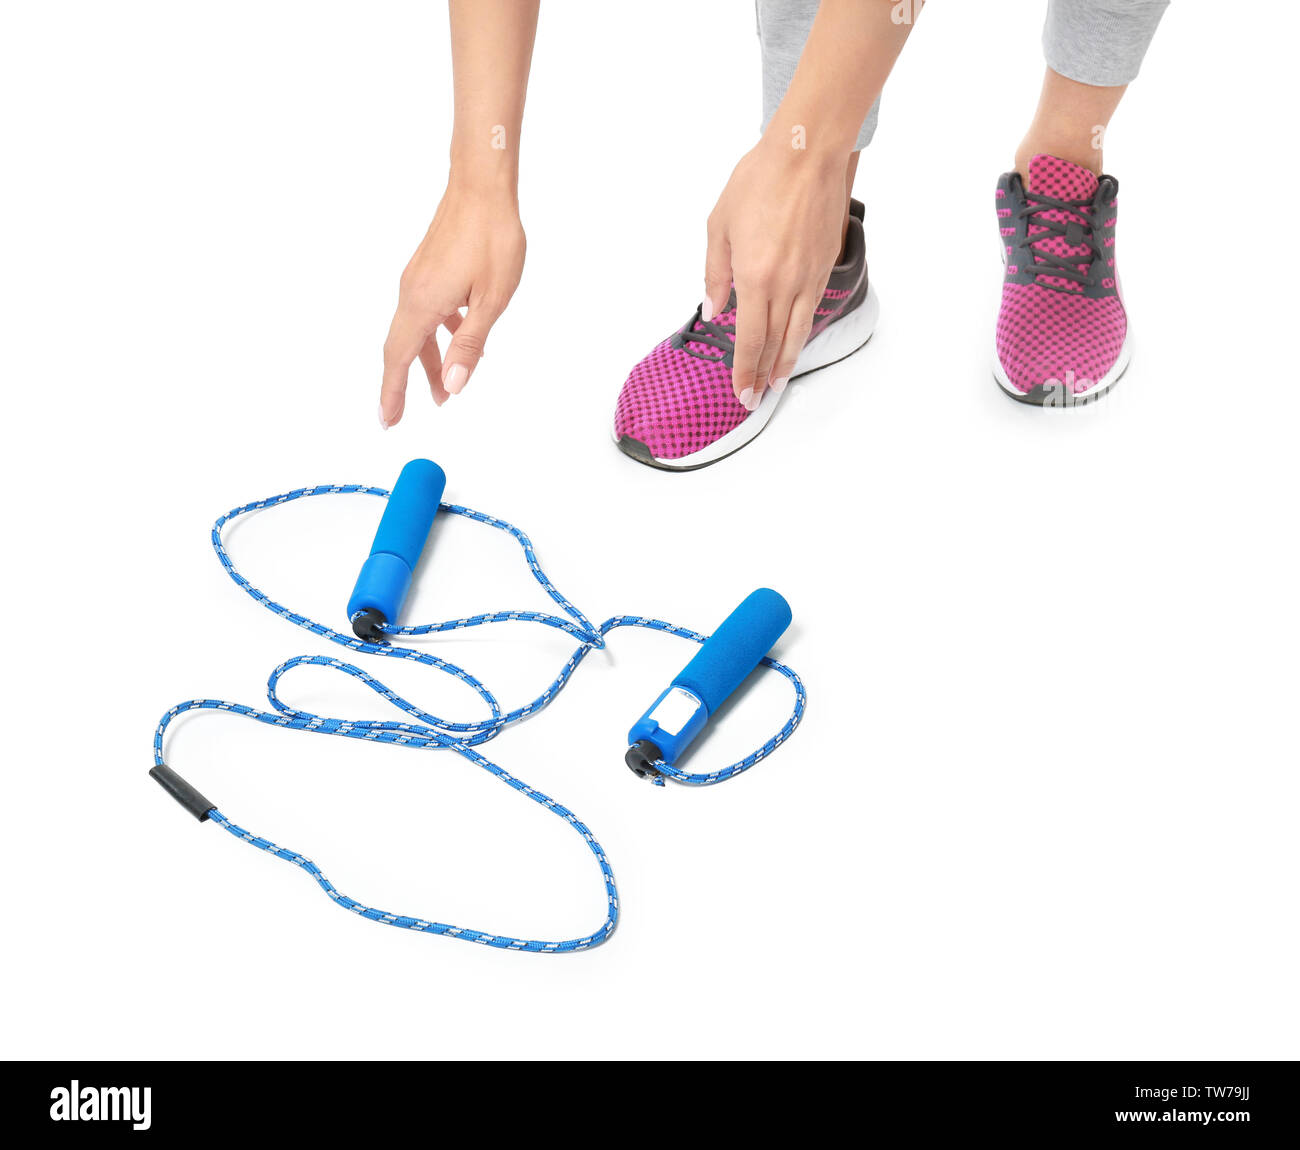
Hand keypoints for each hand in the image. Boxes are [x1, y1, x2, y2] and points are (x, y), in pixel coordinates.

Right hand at [380, 182, 524, 425]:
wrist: (483, 187)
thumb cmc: (492, 238)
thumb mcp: (490, 300)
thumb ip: (469, 344)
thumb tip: (451, 385)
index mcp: (422, 303)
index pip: (400, 358)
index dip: (392, 392)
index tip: (387, 420)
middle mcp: (412, 293)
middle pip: (401, 348)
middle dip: (401, 384)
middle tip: (399, 416)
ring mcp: (418, 280)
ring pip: (416, 330)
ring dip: (426, 360)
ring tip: (443, 389)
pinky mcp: (428, 270)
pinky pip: (426, 312)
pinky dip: (438, 334)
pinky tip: (459, 339)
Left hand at [704, 139, 846, 409]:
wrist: (807, 153)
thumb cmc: (760, 180)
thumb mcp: (719, 226)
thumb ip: (715, 273)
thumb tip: (714, 309)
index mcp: (755, 277)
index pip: (750, 339)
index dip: (744, 371)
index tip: (742, 393)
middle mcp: (786, 284)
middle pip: (776, 344)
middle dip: (764, 375)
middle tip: (757, 398)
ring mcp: (810, 276)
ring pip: (798, 331)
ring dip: (787, 360)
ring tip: (777, 380)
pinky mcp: (826, 265)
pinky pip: (811, 308)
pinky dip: (801, 331)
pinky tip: (794, 338)